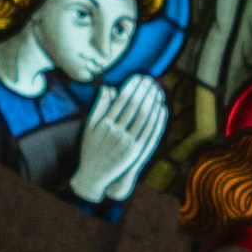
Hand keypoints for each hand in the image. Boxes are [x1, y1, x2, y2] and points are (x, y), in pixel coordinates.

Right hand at [63, 70, 166, 203]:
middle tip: (151, 79)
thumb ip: (99, 107)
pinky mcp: (136, 152)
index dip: (132, 87)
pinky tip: (161, 109)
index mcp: (105, 124)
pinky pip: (150, 133)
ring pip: (144, 119)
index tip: (138, 76)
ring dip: (152, 102)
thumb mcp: (90, 126)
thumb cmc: (90, 148)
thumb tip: (108, 88)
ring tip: (157, 90)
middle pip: (135, 107)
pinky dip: (157, 120)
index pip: (122, 100)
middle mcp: (117, 132)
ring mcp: (128, 143)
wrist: (94, 174)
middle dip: (144, 91)